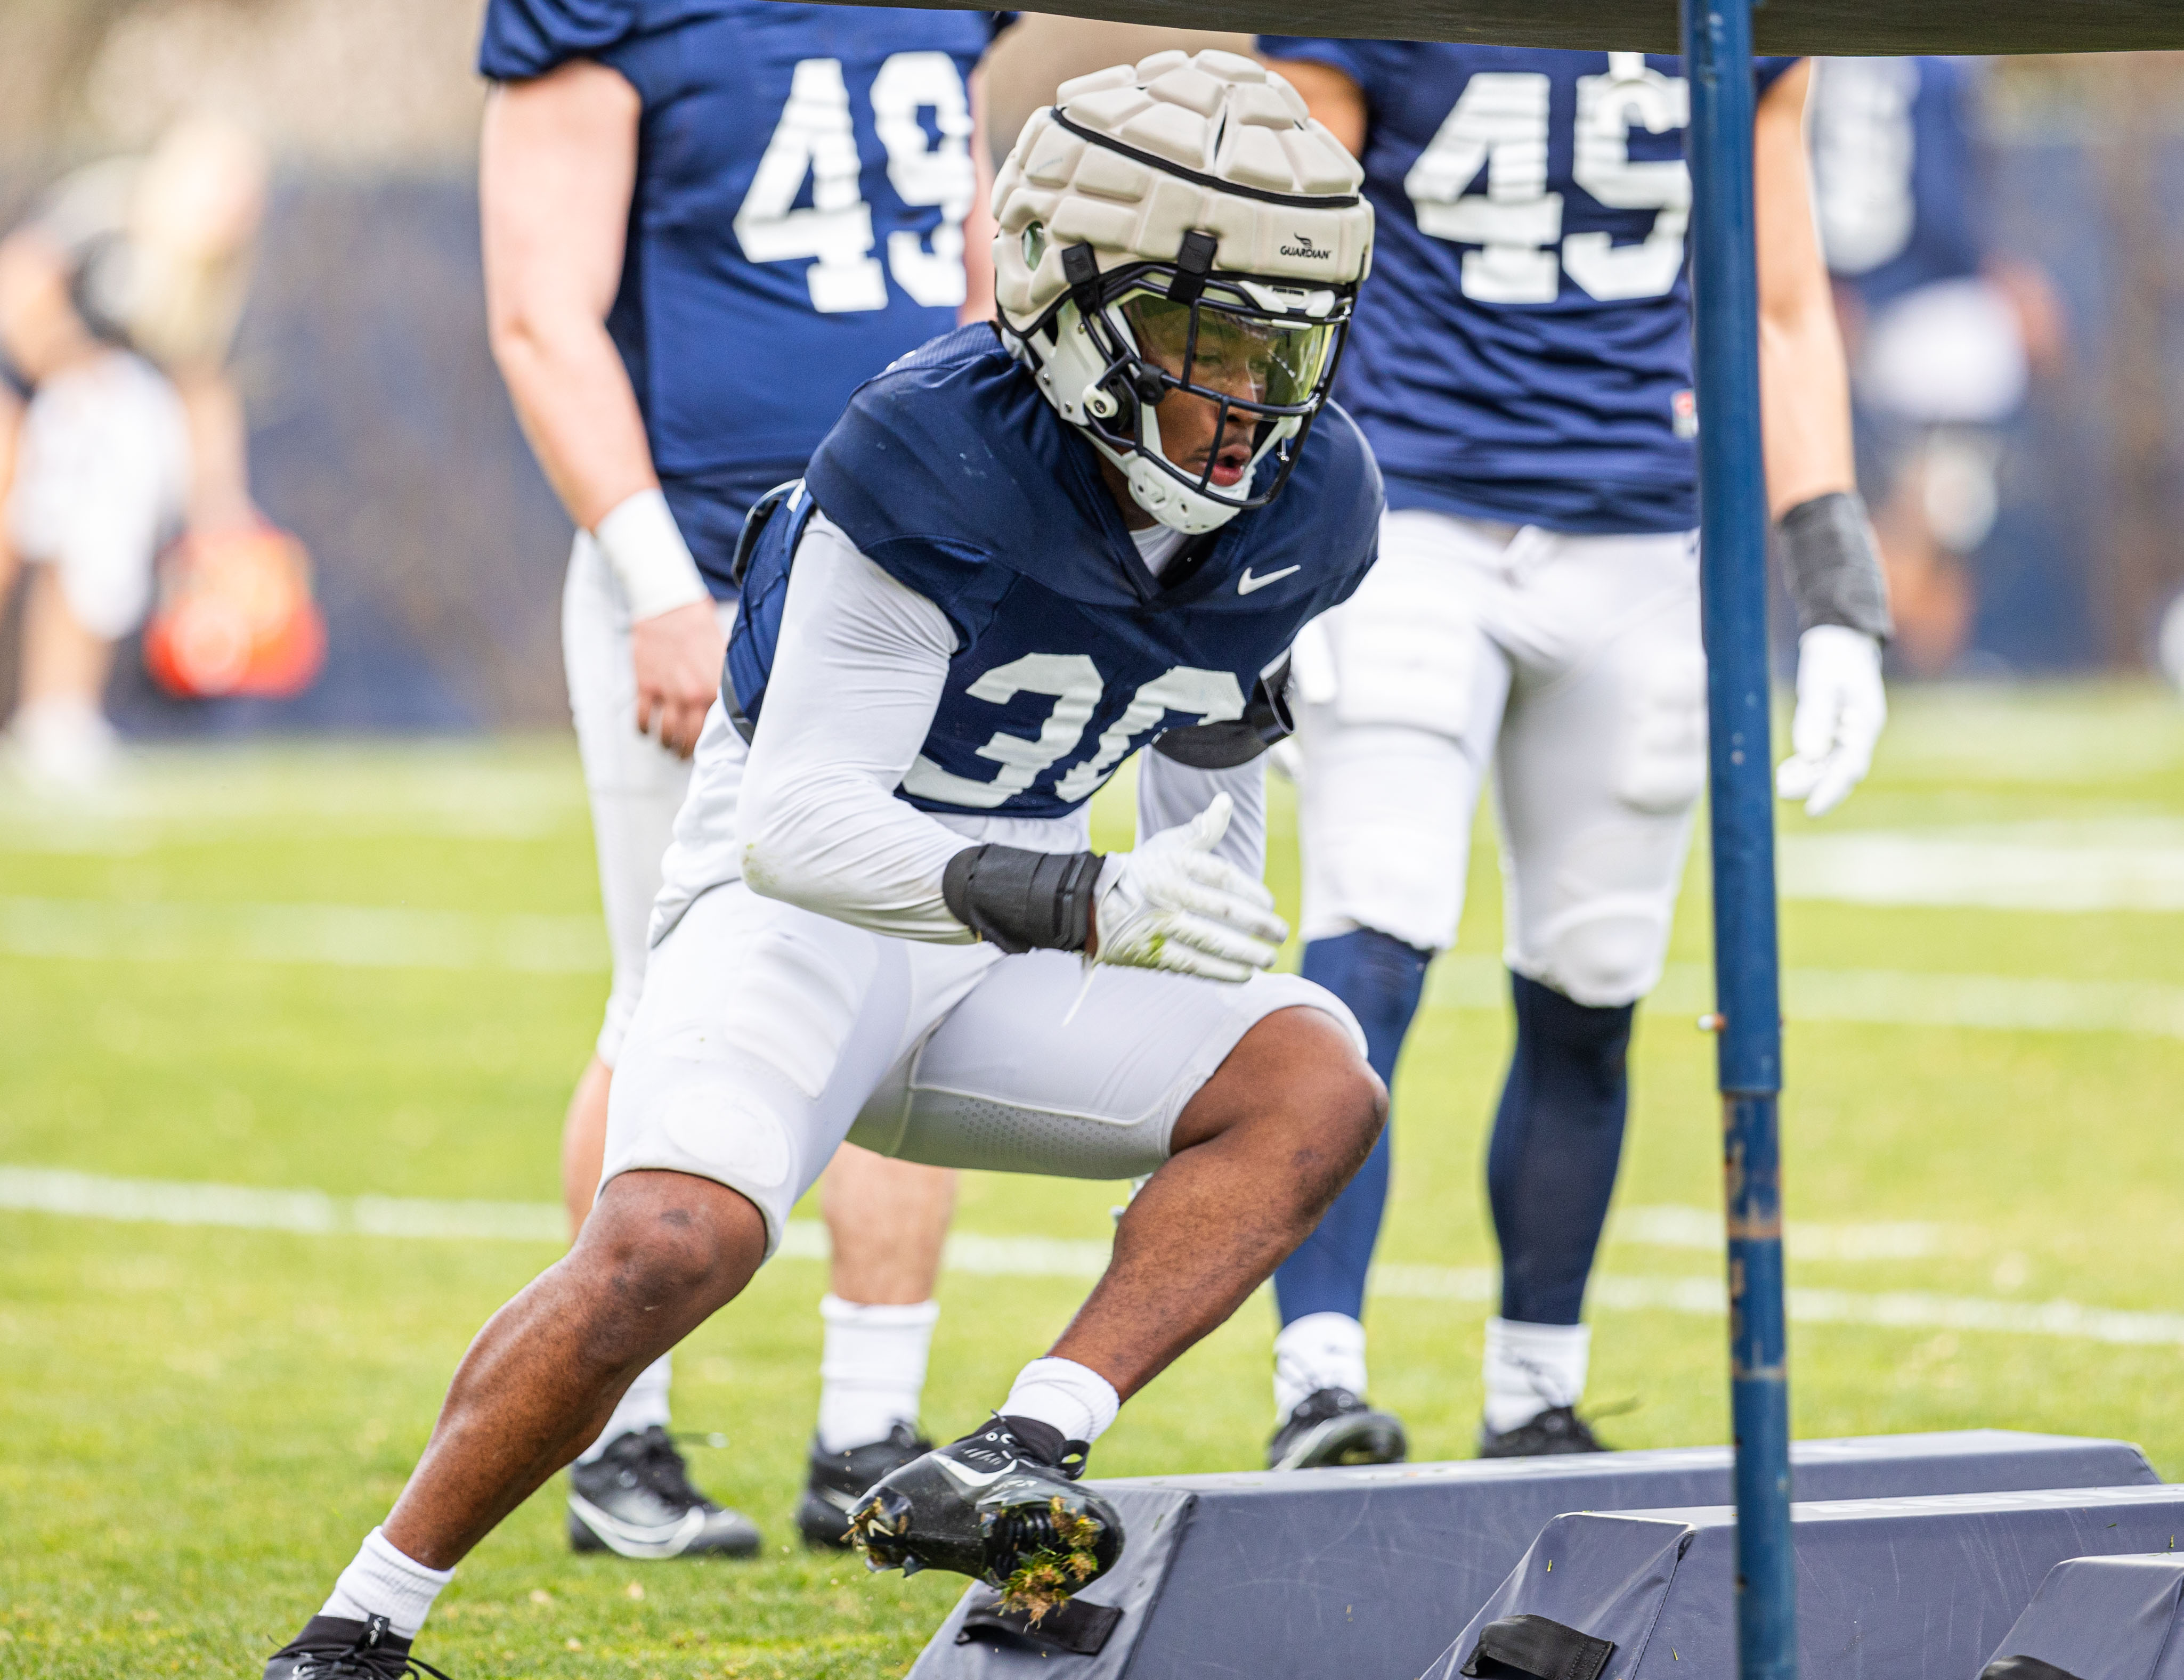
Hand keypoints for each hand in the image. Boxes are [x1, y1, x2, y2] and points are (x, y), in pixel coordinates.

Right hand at [630, 599, 724, 758]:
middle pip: (690, 738)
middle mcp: (692, 695)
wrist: (668, 606)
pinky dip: (643, 730)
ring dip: (667, 745)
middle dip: (688, 752)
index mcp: (715, 688)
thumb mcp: (723, 653)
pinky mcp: (645, 686)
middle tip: (685, 755)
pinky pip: (642, 719)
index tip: (715, 748)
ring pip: (666, 734)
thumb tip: (740, 700)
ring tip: (669, 747)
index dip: (715, 742)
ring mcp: (667, 692)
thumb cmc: (700, 627)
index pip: (718, 728)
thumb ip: (728, 680)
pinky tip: (647, 731)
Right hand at [1092, 792, 1287, 982]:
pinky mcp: (1153, 954)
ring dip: (1245, 953)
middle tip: (1281, 933)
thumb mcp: (1167, 845)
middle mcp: (1169, 894)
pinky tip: (1245, 975)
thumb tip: (1226, 800)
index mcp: (1174, 864)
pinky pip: (1193, 965)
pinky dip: (1221, 972)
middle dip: (1258, 924)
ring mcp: (1160, 926)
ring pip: (1211, 941)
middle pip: (1223, 910)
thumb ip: (1202, 829)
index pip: (1222, 876)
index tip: (1269, 903)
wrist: (1092, 905)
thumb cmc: (1141, 873)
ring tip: (1269, 958)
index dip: (1250, 891)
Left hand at [1775, 625, 1884, 817]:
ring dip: (1807, 778)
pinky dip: (1805, 766)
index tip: (1811, 809)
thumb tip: (1809, 755)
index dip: (1831, 789)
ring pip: (1830, 766)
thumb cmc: (1833, 660)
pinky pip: (1822, 756)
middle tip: (1783, 791)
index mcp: (1867, 723)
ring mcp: (1849, 735)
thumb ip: (1816, 718)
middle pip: (1841, 771)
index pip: (1851, 766)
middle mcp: (1860, 734)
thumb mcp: (1822, 684)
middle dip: (1814, 786)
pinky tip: (1786, 772)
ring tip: (1781, 783)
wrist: (1840, 643)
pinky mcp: (1835, 732)